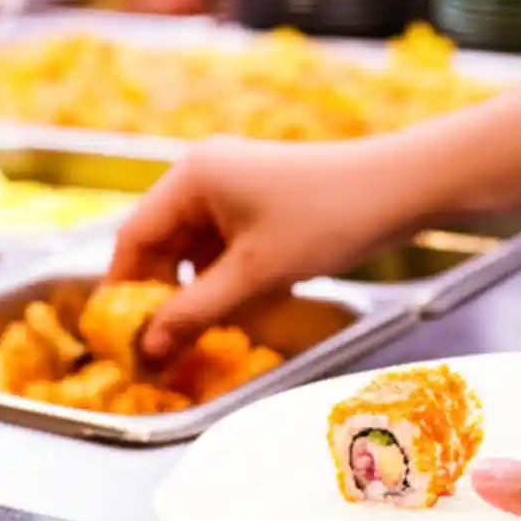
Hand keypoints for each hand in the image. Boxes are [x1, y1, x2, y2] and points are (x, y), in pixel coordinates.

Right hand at [109, 136, 407, 359]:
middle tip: (158, 342)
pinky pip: (222, 242)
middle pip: (160, 241)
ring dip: (192, 288)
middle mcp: (204, 172)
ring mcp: (233, 183)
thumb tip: (150, 348)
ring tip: (195, 332)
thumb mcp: (255, 275)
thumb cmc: (326, 221)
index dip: (122, 288)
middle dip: (159, 292)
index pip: (134, 236)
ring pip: (193, 246)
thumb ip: (195, 312)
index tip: (119, 334)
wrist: (401, 189)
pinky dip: (220, 275)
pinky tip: (232, 307)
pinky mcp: (259, 199)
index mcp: (192, 176)